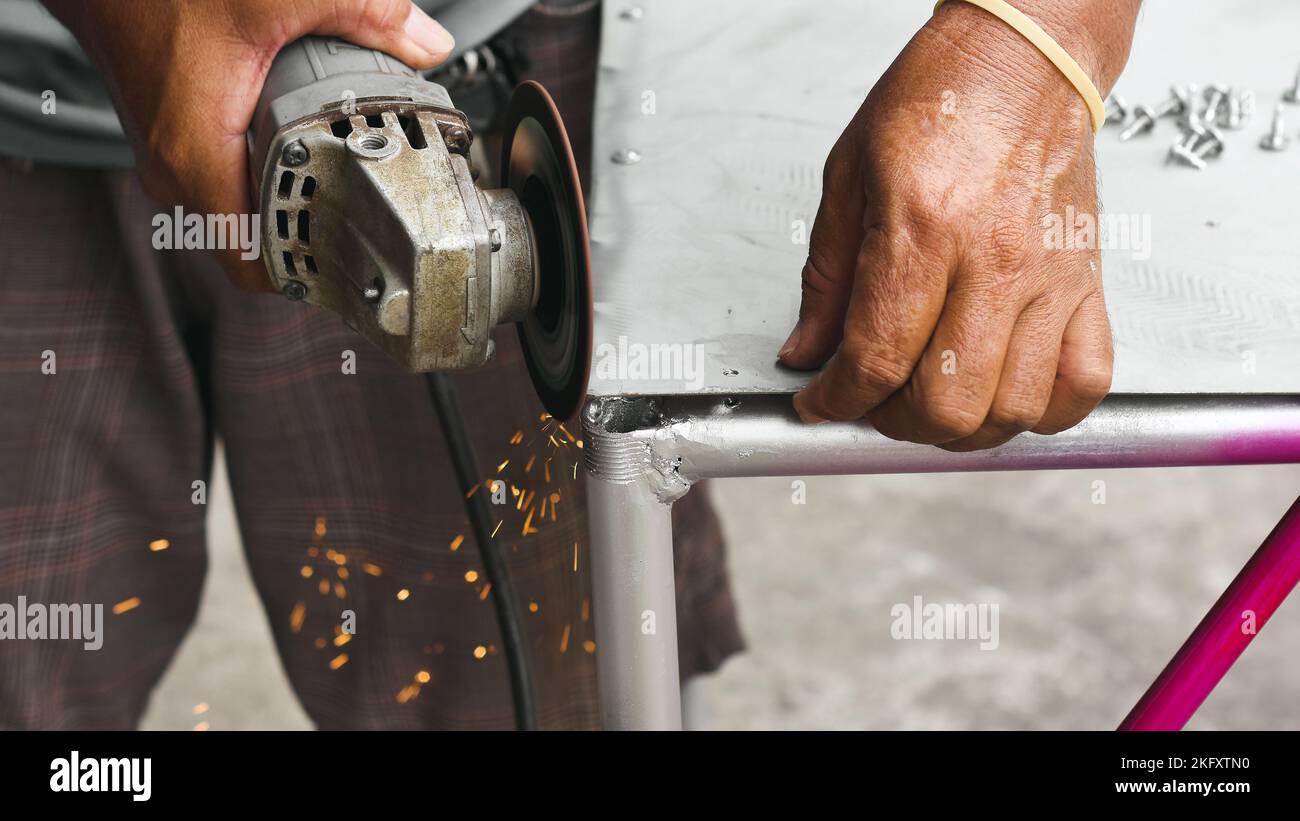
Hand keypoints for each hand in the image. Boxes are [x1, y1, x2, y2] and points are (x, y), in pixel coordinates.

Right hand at [44, 0, 454, 291]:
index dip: (308, 277)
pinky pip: (220, 177)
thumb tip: (427, 42)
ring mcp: (166, 149)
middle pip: (248, 243)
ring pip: (234, 210)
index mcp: (197, 155)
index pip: (251, 266)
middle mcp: (173, 164)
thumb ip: (364, 15)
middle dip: (306, 237)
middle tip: (364, 217)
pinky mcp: (168, 128)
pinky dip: (259, 172)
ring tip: (337, 182)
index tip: (356, 267)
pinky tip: (296, 144)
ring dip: (284, 203)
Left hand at [780, 1, 1136, 450]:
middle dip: (893, 422)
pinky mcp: (1090, 283)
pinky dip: (1046, 412)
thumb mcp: (849, 178)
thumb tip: (805, 354)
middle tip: (873, 401)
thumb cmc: (938, 103)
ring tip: (931, 401)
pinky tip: (1006, 393)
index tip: (819, 404)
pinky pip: (1085, 383)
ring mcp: (1052, 278)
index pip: (876, 358)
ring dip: (962, 428)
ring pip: (1014, 408)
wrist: (1024, 59)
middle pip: (947, 403)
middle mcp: (995, 261)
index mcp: (925, 229)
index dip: (836, 400)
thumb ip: (825, 280)